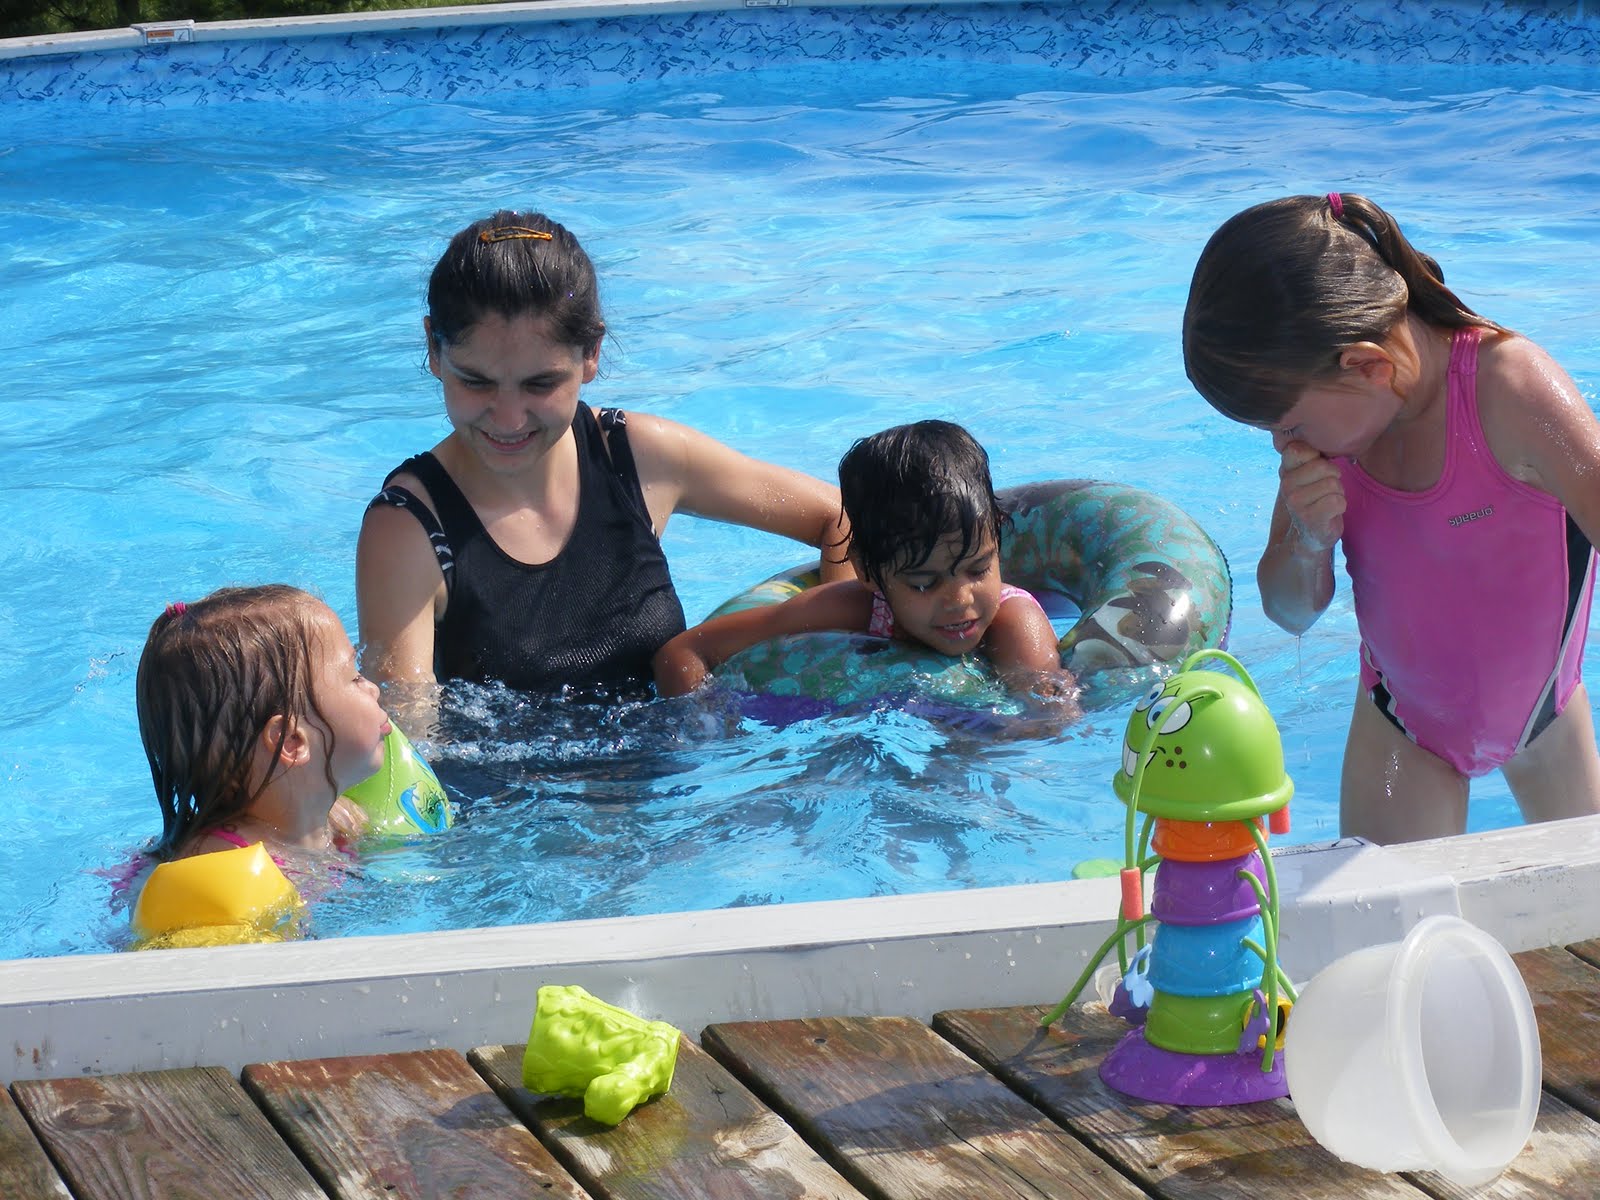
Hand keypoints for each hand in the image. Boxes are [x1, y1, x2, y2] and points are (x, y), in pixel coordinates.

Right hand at [1274, 437, 1344, 552]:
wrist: (1309, 534)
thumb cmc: (1315, 496)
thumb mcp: (1306, 470)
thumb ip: (1307, 450)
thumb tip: (1317, 421)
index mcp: (1285, 470)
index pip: (1300, 449)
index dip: (1318, 457)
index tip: (1316, 468)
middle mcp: (1286, 485)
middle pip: (1323, 466)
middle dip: (1333, 476)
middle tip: (1325, 488)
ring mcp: (1296, 503)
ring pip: (1333, 484)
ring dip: (1337, 493)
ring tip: (1327, 500)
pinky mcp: (1310, 518)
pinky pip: (1338, 501)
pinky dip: (1340, 506)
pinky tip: (1330, 512)